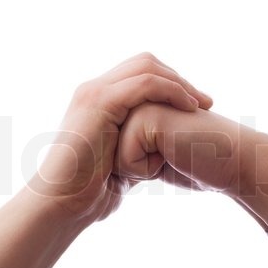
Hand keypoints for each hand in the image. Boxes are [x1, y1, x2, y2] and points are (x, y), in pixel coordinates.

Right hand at [0, 53, 212, 267]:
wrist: (61, 205)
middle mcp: (94, 90)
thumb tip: (162, 156)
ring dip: (180, 83)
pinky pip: (145, 84)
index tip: (198, 106)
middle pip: (146, 63)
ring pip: (147, 67)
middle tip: (206, 102)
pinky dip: (171, 91)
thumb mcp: (122, 165)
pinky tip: (189, 108)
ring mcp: (95, 93)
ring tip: (202, 104)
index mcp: (97, 101)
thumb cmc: (88, 194)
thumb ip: (138, 151)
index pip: (140, 74)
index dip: (171, 84)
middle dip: (179, 79)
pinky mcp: (99, 103)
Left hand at [114, 102, 267, 233]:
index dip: (133, 167)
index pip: (109, 150)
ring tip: (171, 154)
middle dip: (133, 167)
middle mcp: (136, 98)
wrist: (234, 165)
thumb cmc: (199, 166)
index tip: (166, 157)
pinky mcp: (147, 112)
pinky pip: (125, 158)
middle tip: (170, 155)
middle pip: (107, 151)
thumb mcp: (153, 158)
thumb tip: (99, 166)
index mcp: (137, 104)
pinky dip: (147, 170)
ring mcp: (141, 101)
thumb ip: (128, 149)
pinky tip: (173, 156)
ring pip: (113, 155)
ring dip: (140, 168)